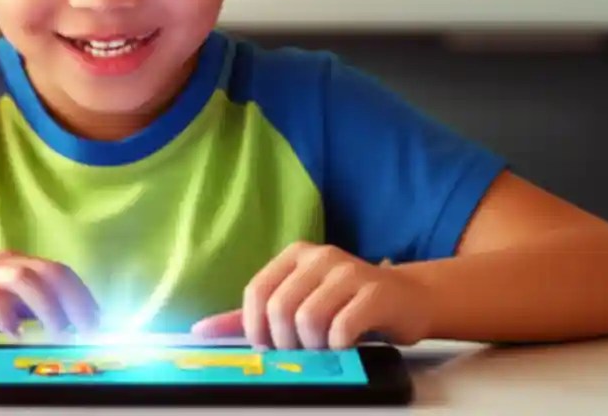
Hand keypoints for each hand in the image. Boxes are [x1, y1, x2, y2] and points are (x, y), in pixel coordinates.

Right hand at [0, 250, 99, 346]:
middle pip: (48, 270)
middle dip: (75, 299)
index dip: (82, 293)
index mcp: (9, 263)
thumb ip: (22, 306)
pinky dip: (7, 313)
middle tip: (90, 329)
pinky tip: (16, 332)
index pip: (57, 270)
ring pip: (24, 279)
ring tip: (61, 332)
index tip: (99, 319)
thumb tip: (59, 318)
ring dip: (48, 306)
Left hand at [191, 242, 432, 348]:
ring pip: (309, 319)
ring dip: (313, 347)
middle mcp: (320, 256)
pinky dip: (338, 347)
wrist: (407, 299)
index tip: (270, 348)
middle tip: (302, 352)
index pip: (257, 292)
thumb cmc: (345, 304)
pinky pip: (342, 328)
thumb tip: (200, 330)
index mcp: (294, 254)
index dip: (256, 329)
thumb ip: (250, 317)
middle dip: (286, 342)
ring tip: (326, 348)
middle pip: (280, 308)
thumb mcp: (296, 303)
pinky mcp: (376, 292)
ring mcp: (349, 271)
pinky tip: (346, 345)